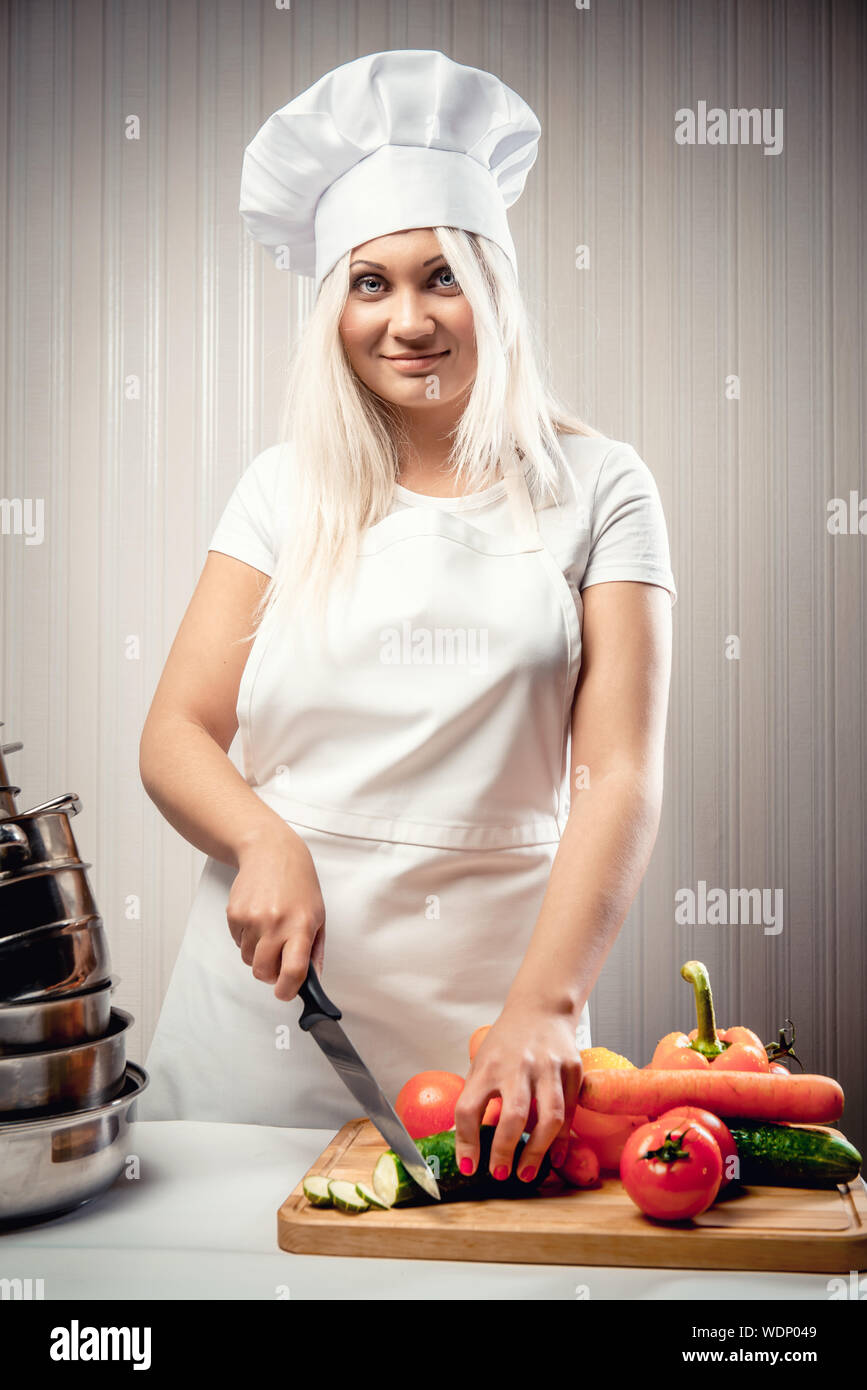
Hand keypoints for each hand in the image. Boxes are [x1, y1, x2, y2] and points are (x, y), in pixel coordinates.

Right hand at [226, 826, 325, 1000]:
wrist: (270, 852)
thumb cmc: (298, 883)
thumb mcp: (318, 914)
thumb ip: (315, 950)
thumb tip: (312, 980)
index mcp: (301, 925)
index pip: (294, 969)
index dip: (287, 990)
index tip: (285, 993)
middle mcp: (276, 923)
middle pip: (263, 972)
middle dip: (269, 975)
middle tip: (277, 963)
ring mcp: (252, 919)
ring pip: (248, 960)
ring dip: (257, 954)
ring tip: (269, 930)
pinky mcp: (234, 914)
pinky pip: (237, 943)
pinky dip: (246, 938)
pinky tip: (257, 918)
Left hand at [453, 1000, 583, 1183]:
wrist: (542, 1008)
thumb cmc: (507, 1042)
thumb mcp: (482, 1062)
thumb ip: (476, 1098)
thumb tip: (465, 1144)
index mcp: (487, 1066)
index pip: (469, 1109)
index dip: (466, 1142)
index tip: (469, 1167)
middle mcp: (517, 1065)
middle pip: (513, 1115)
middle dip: (506, 1151)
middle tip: (501, 1175)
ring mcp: (548, 1066)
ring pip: (549, 1116)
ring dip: (538, 1151)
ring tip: (527, 1173)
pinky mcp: (572, 1068)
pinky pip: (569, 1111)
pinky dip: (562, 1139)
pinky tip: (553, 1156)